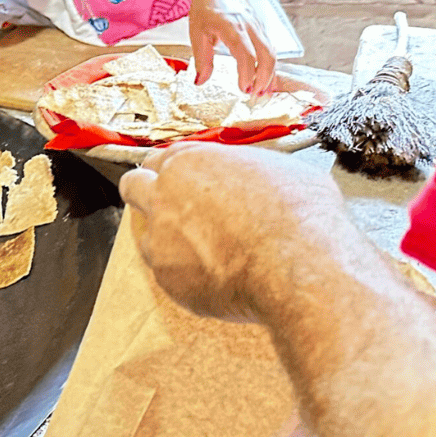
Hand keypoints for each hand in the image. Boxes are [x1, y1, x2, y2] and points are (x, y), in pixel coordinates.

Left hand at [117, 142, 353, 320]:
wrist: (298, 268)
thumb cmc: (301, 216)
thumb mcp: (281, 171)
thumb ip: (247, 171)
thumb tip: (252, 178)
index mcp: (192, 161)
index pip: (161, 158)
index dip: (171, 170)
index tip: (179, 181)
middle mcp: (165, 195)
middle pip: (134, 186)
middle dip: (146, 193)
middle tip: (171, 208)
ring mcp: (160, 239)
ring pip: (144, 233)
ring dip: (164, 238)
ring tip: (201, 249)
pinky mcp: (167, 278)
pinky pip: (166, 272)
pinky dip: (184, 273)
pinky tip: (214, 274)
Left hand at [188, 0, 276, 94]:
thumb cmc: (206, 6)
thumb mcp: (197, 33)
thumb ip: (201, 59)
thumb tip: (201, 81)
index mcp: (232, 26)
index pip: (246, 54)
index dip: (247, 74)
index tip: (243, 89)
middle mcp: (249, 26)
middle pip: (267, 54)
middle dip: (265, 78)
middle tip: (256, 95)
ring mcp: (258, 26)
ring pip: (272, 52)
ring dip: (270, 74)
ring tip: (263, 92)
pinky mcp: (261, 28)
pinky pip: (270, 48)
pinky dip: (270, 65)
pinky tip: (265, 78)